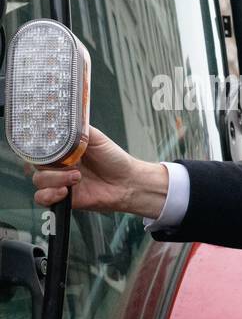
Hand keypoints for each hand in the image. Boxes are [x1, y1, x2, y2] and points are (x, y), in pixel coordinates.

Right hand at [29, 126, 167, 216]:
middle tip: (71, 165)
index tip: (48, 148)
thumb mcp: (96, 138)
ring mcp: (59, 182)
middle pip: (36, 164)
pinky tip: (64, 191)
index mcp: (63, 150)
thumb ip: (78, 129)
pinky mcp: (63, 198)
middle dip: (50, 165)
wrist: (128, 183)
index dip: (39, 148)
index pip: (39, 148)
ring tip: (76, 178)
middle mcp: (58, 166)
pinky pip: (42, 198)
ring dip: (55, 179)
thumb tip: (64, 120)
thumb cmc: (114, 160)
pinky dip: (49, 195)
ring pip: (38, 181)